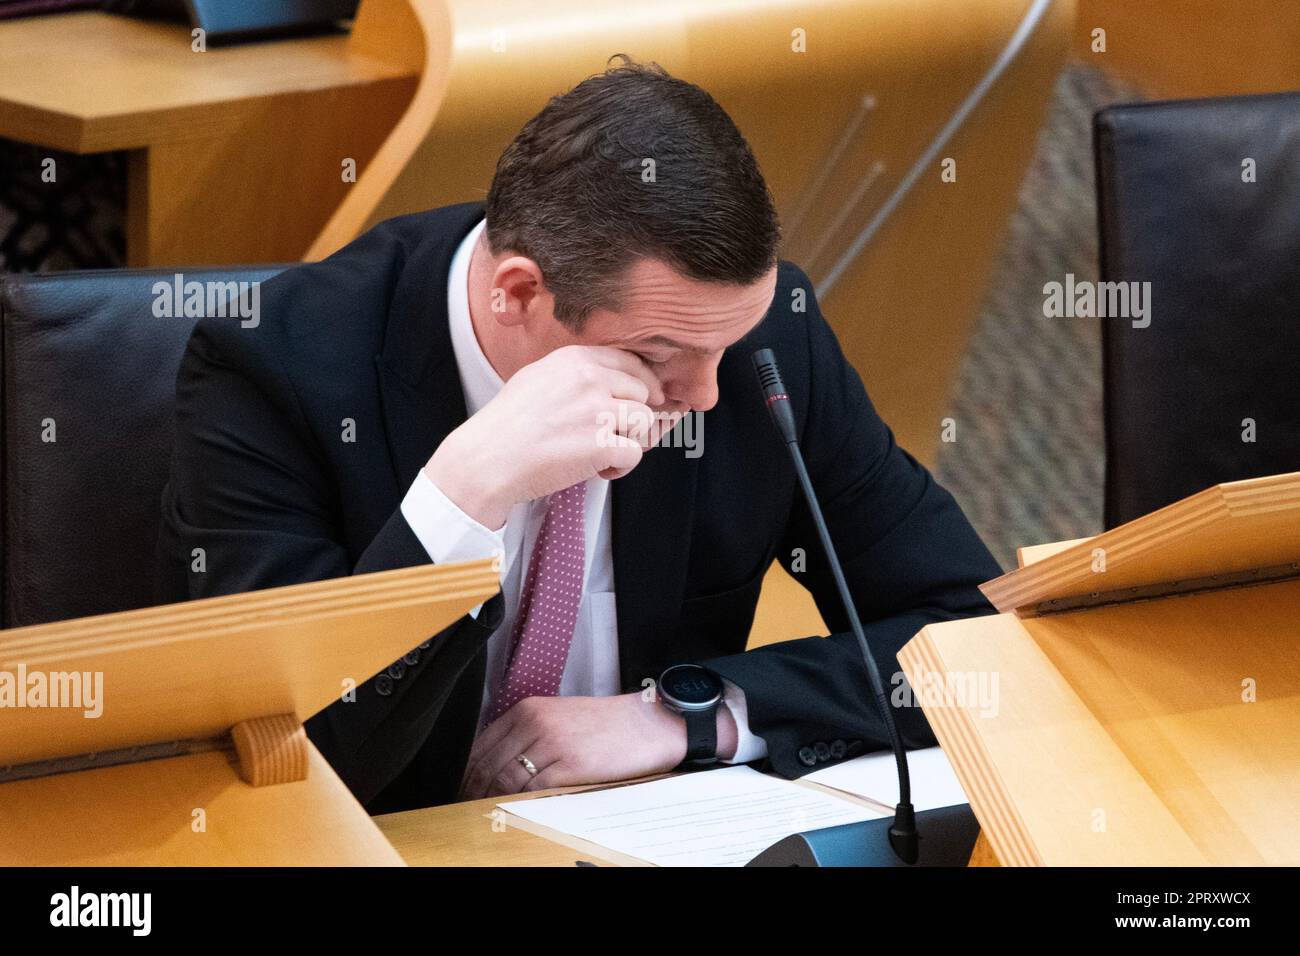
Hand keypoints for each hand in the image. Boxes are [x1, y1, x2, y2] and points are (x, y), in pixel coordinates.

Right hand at [425, 346, 670, 529]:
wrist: (486, 459)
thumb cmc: (506, 426)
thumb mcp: (536, 378)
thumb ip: (574, 374)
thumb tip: (609, 382)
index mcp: (574, 360)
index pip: (630, 362)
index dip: (643, 383)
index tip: (646, 399)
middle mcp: (589, 379)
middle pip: (642, 393)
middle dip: (632, 416)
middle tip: (611, 434)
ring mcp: (597, 411)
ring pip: (643, 422)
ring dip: (629, 441)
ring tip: (604, 453)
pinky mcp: (600, 445)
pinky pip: (634, 454)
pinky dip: (622, 466)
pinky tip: (601, 471)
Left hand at [460, 692, 737, 798]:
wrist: (650, 724)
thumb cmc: (607, 725)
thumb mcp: (560, 718)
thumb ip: (528, 735)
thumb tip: (496, 766)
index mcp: (529, 710)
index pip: (481, 746)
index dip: (467, 775)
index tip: (464, 792)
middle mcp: (535, 722)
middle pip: (487, 765)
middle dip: (474, 792)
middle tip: (469, 812)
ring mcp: (551, 743)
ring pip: (505, 780)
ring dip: (493, 802)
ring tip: (490, 819)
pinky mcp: (569, 764)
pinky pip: (532, 790)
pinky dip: (519, 804)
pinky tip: (517, 814)